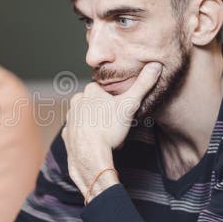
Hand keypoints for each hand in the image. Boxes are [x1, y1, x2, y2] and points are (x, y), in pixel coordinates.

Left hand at [62, 63, 161, 201]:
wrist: (91, 156)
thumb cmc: (110, 129)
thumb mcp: (130, 105)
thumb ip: (143, 85)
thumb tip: (156, 65)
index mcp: (90, 90)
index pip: (107, 93)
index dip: (117, 105)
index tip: (121, 115)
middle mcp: (76, 101)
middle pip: (97, 105)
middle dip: (107, 115)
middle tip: (116, 127)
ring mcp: (69, 118)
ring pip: (88, 118)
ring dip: (97, 125)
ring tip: (107, 136)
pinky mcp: (66, 134)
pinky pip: (79, 132)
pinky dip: (87, 136)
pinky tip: (95, 143)